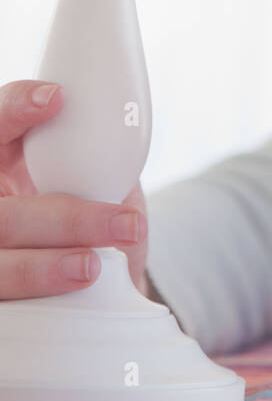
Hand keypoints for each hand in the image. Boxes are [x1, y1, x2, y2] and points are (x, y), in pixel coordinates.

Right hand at [0, 81, 148, 298]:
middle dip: (64, 218)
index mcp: (5, 161)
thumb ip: (103, 156)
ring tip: (94, 266)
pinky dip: (32, 299)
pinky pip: (3, 301)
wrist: (100, 290)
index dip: (16, 108)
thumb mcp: (102, 180)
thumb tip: (130, 123)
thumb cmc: (98, 221)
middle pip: (2, 212)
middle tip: (125, 224)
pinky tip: (70, 298)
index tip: (57, 98)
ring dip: (44, 267)